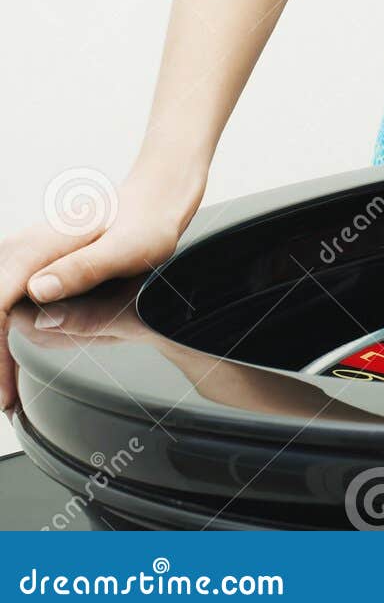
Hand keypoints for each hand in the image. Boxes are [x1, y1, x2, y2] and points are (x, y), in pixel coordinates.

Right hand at [0, 160, 205, 408]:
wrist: (150, 204)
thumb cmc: (144, 225)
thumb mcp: (125, 250)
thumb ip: (82, 270)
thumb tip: (37, 291)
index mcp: (37, 246)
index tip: (4, 390)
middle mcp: (20, 249)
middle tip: (5, 399)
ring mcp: (21, 257)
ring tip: (7, 391)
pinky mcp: (27, 267)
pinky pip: (4, 304)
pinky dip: (5, 335)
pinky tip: (10, 362)